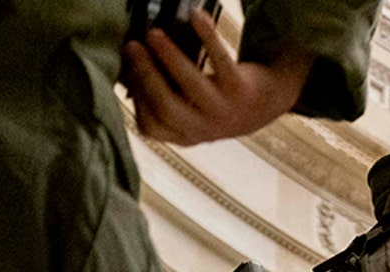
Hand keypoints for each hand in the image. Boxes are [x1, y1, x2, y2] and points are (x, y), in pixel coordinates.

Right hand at [122, 8, 315, 145]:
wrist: (264, 103)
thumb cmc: (215, 102)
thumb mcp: (189, 111)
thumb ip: (164, 97)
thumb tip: (130, 68)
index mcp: (185, 135)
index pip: (151, 126)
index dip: (136, 100)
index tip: (126, 73)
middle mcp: (205, 128)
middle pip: (167, 106)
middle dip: (146, 74)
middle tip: (132, 46)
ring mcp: (225, 110)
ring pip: (191, 83)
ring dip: (169, 56)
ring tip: (153, 34)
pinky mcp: (242, 89)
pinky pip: (221, 59)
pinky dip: (207, 36)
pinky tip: (195, 18)